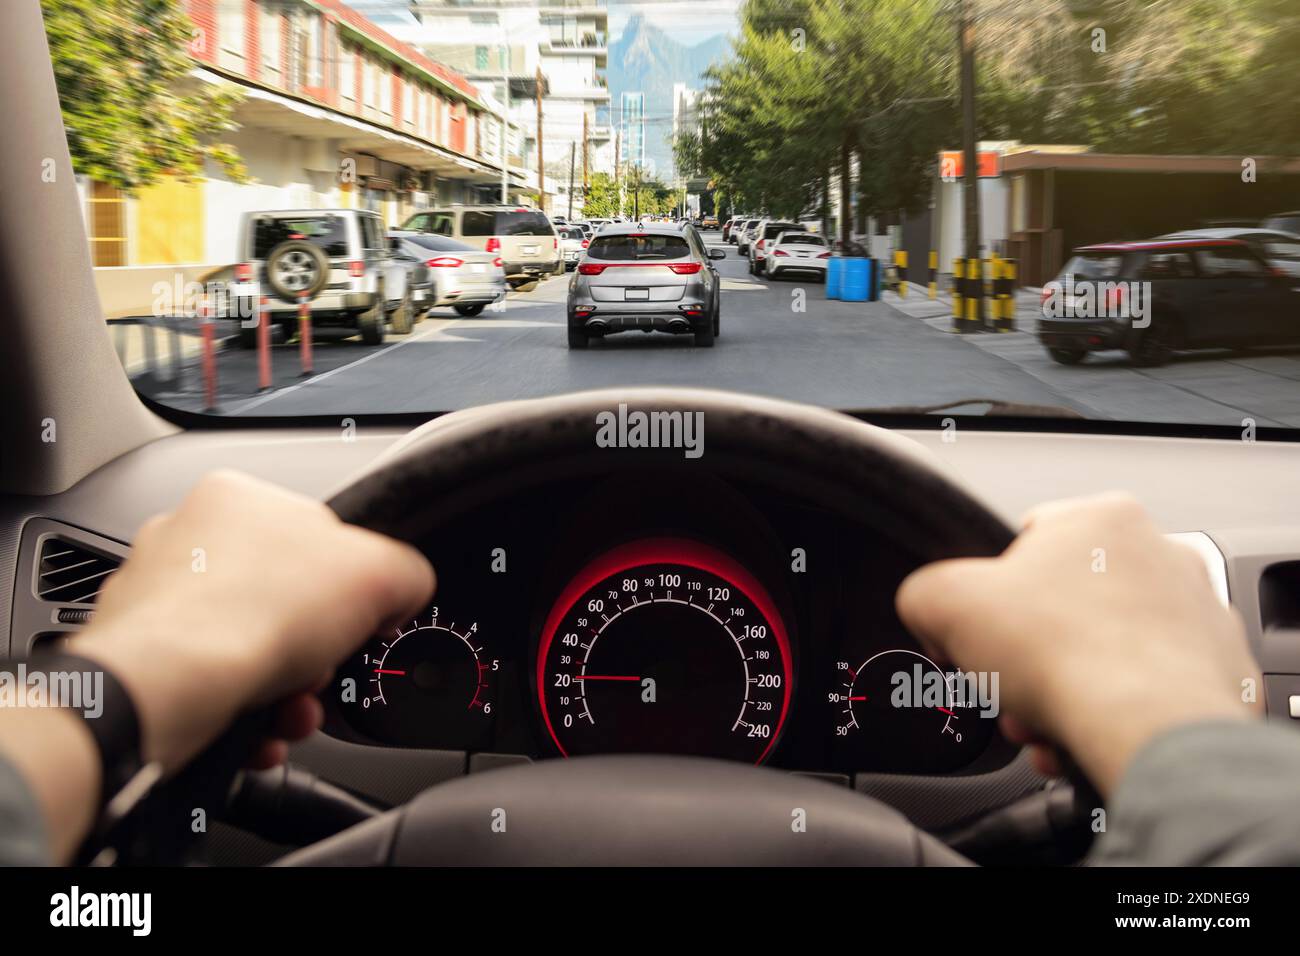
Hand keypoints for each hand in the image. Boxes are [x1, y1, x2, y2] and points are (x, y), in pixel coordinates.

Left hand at [68, 470, 434, 771]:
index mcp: (238, 496)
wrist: (164, 689)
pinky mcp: (138, 656)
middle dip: (315, 649)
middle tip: (324, 669)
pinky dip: (243, 713)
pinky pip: (210, 684)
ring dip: (285, 688)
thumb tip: (404, 590)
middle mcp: (187, 537)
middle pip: (284, 599)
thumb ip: (409, 571)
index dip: (351, 585)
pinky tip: (260, 729)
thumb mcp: (382, 573)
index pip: (318, 536)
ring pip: (248, 647)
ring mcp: (155, 597)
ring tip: (293, 709)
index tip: (360, 618)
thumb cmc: (248, 615)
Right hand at [896, 493, 1260, 795]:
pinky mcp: (1218, 669)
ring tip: (1042, 720)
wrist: (1150, 728)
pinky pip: (1145, 689)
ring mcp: (1196, 612)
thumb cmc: (1066, 654)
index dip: (990, 595)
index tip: (982, 632)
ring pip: (1103, 651)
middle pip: (1064, 604)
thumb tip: (927, 607)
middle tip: (1009, 684)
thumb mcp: (943, 602)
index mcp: (1102, 517)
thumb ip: (922, 591)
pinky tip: (1082, 736)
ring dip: (1063, 689)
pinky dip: (1110, 714)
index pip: (1025, 544)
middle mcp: (1161, 554)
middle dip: (1029, 653)